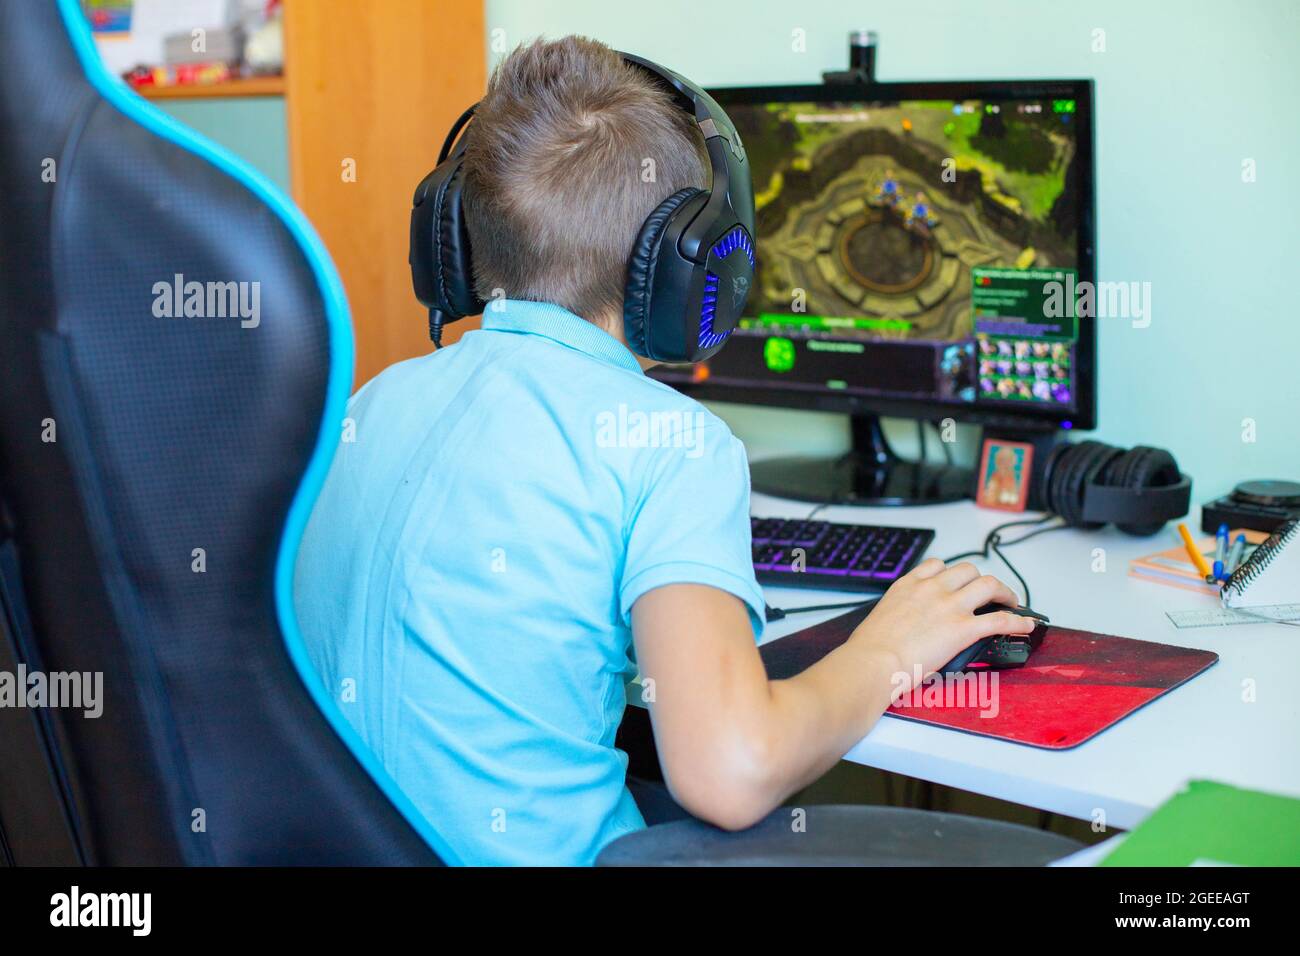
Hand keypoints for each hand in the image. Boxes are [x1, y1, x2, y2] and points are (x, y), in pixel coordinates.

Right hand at [849, 559, 1036, 688]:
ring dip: (1004, 592)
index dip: (951, 573)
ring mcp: (950, 607)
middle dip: (981, 580)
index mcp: (909, 585)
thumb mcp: (880, 618)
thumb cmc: (869, 647)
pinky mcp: (964, 628)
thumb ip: (897, 615)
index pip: (937, 565)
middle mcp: (932, 589)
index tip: (956, 581)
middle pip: (968, 570)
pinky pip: (1000, 620)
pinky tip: (1026, 625)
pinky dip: (1017, 621)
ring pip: (989, 585)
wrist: (873, 660)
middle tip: (989, 592)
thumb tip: (902, 629)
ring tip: (1011, 602)